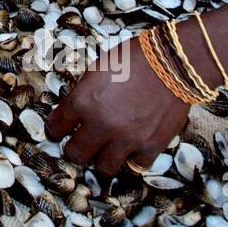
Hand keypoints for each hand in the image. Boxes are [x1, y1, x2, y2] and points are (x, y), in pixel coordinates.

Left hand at [46, 36, 190, 175]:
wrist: (172, 61)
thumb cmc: (133, 58)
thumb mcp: (96, 69)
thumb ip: (83, 94)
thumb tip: (74, 110)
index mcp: (82, 102)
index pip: (55, 127)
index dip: (55, 129)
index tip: (58, 130)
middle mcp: (101, 125)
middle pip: (75, 154)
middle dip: (74, 149)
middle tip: (80, 144)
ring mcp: (126, 139)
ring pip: (103, 168)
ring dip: (101, 159)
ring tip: (105, 150)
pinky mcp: (150, 146)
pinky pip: (135, 165)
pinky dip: (133, 158)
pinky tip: (133, 148)